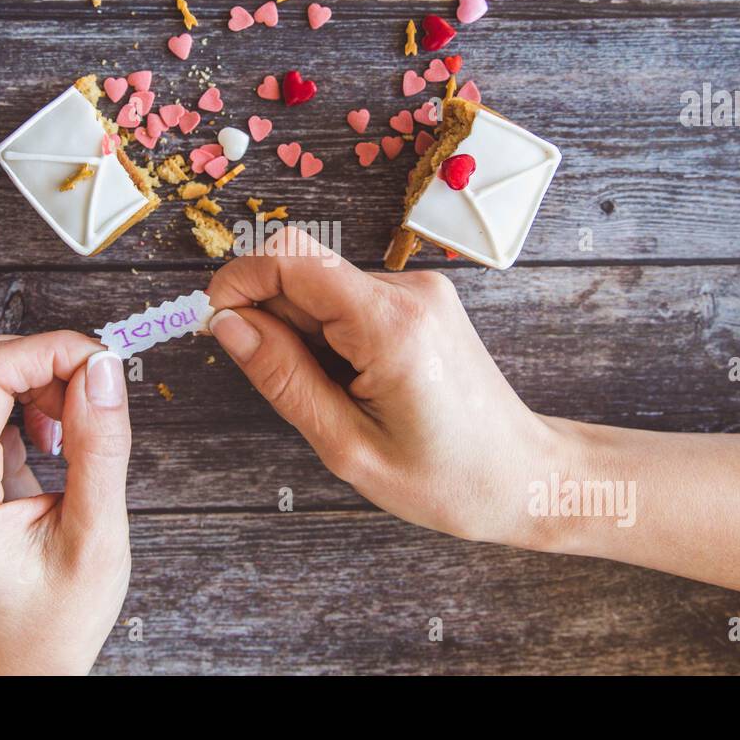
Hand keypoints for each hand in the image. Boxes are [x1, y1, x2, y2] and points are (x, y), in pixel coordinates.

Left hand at [0, 328, 130, 674]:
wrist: (17, 668)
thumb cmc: (54, 620)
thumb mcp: (95, 537)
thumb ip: (100, 447)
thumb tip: (104, 367)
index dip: (52, 350)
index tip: (106, 368)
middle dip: (37, 359)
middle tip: (87, 402)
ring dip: (29, 378)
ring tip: (68, 432)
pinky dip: (18, 398)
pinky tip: (48, 442)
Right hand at [205, 227, 571, 547]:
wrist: (523, 477)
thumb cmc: (445, 479)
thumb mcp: (347, 446)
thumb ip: (283, 378)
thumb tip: (227, 325)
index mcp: (392, 326)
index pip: (293, 259)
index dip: (240, 280)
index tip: (217, 323)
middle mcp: (410, 291)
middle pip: (305, 274)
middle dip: (272, 321)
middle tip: (284, 387)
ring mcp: (421, 291)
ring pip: (324, 291)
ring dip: (304, 335)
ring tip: (335, 397)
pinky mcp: (422, 301)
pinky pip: (350, 301)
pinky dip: (331, 338)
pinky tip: (354, 385)